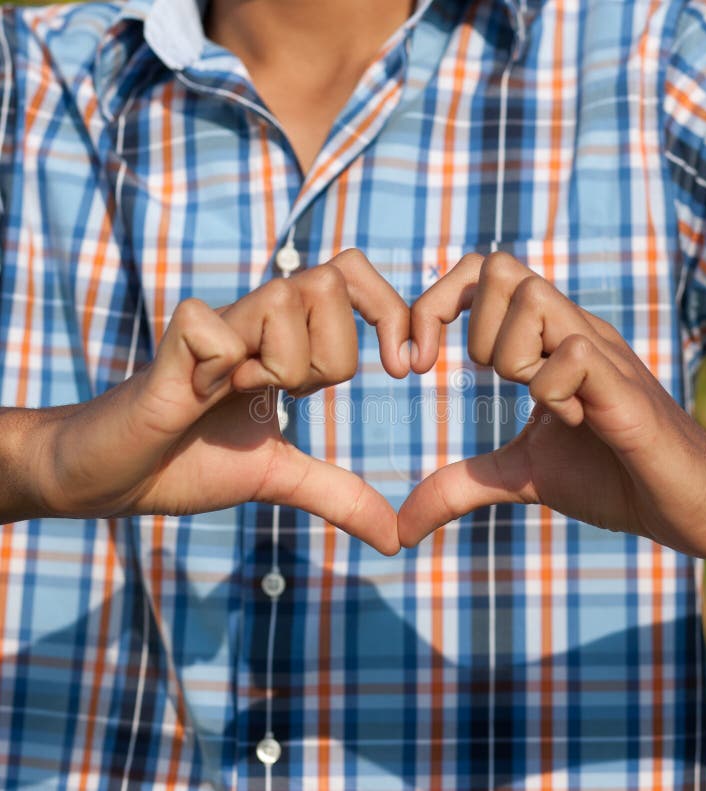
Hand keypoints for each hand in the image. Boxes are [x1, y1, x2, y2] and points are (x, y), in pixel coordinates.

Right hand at [31, 250, 408, 554]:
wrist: (111, 478)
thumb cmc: (188, 464)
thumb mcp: (277, 477)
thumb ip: (337, 494)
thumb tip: (395, 539)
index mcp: (285, 341)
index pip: (351, 274)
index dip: (389, 307)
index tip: (405, 368)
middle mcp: (255, 319)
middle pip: (331, 281)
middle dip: (330, 356)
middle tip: (293, 396)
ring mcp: (216, 324)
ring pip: (286, 296)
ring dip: (278, 367)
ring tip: (237, 396)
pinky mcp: (175, 339)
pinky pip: (220, 330)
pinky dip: (221, 374)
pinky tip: (197, 397)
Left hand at [398, 252, 705, 559]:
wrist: (689, 504)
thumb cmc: (610, 478)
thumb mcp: (521, 476)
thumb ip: (462, 484)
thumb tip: (403, 525)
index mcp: (543, 341)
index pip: (481, 273)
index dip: (434, 305)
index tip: (413, 366)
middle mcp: (569, 331)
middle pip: (499, 265)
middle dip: (468, 326)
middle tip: (481, 381)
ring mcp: (599, 352)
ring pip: (532, 296)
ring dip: (510, 355)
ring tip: (539, 402)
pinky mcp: (623, 386)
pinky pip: (571, 353)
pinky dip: (553, 391)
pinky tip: (578, 424)